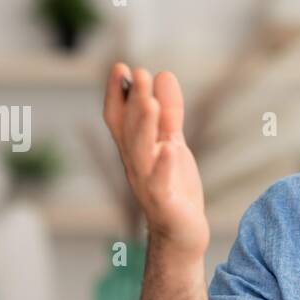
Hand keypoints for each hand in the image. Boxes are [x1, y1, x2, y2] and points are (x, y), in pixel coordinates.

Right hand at [102, 63, 208, 260]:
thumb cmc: (174, 187)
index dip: (117, 94)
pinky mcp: (164, 202)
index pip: (119, 118)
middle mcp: (135, 164)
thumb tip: (162, 74)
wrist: (182, 233)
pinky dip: (164, 166)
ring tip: (151, 103)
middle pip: (130, 130)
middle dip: (134, 102)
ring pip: (140, 152)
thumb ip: (169, 113)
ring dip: (144, 127)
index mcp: (135, 149)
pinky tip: (170, 149)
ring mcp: (147, 184)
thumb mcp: (173, 143)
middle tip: (139, 74)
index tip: (121, 67)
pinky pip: (161, 183)